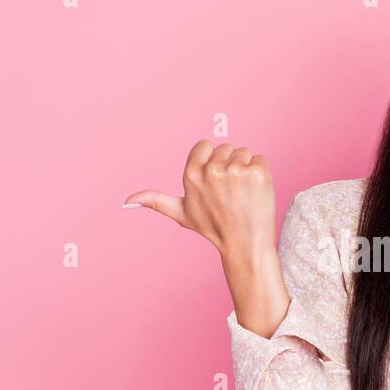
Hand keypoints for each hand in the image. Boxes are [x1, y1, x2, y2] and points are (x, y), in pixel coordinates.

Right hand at [122, 139, 275, 259]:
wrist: (244, 244)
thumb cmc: (213, 228)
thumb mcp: (181, 213)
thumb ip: (156, 201)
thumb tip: (127, 202)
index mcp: (191, 175)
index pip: (205, 145)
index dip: (211, 161)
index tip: (215, 181)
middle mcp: (212, 171)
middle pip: (226, 148)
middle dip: (229, 165)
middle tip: (230, 192)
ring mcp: (237, 171)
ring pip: (244, 152)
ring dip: (246, 169)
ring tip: (243, 193)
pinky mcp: (258, 173)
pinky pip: (261, 159)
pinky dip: (262, 173)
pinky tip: (256, 192)